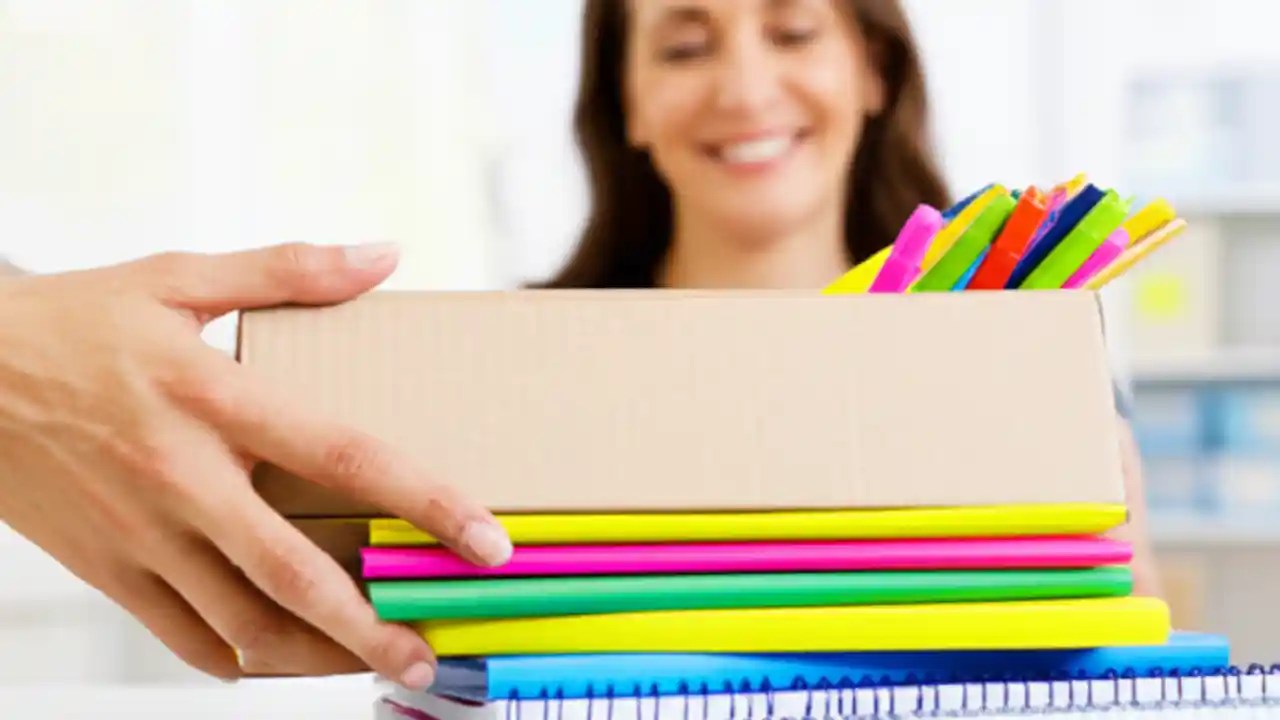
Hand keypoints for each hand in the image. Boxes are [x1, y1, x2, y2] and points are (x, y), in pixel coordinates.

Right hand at [0, 243, 511, 688]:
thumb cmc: (74, 321)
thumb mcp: (179, 275)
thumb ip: (289, 270)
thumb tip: (382, 255)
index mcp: (213, 397)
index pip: (345, 455)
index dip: (425, 500)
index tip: (485, 540)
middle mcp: (182, 477)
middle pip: (293, 572)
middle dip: (372, 626)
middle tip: (430, 655)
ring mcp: (140, 534)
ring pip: (240, 624)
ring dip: (313, 657)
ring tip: (369, 666)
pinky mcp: (105, 570)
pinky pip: (180, 637)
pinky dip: (237, 659)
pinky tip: (278, 657)